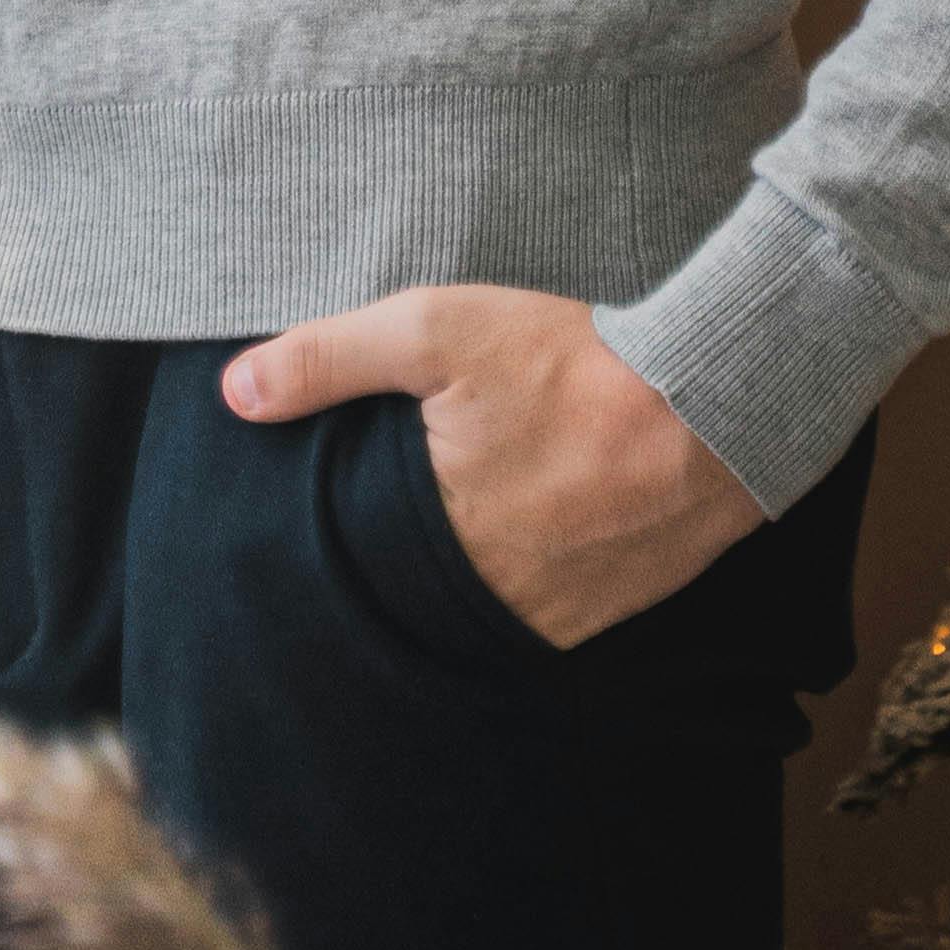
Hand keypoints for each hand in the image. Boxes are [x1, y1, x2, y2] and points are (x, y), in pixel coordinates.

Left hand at [222, 284, 756, 648]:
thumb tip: (235, 393)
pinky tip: (537, 522)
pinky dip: (532, 574)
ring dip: (475, 566)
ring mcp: (557, 617)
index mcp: (439, 543)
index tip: (353, 500)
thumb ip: (327, 360)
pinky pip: (545, 609)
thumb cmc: (570, 361)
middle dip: (413, 550)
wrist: (714, 402)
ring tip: (486, 505)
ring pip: (484, 603)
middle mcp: (495, 600)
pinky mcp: (609, 616)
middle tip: (425, 495)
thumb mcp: (433, 333)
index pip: (361, 562)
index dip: (353, 531)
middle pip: (423, 587)